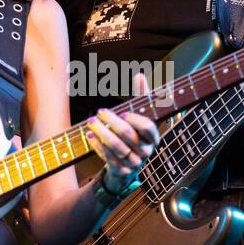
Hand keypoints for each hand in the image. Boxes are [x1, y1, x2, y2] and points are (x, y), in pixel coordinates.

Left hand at [86, 71, 160, 191]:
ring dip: (102, 133)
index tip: (122, 112)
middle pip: (128, 136)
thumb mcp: (139, 115)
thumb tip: (140, 74)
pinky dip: (97, 145)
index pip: (148, 128)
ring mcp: (133, 163)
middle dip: (112, 122)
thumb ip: (141, 96)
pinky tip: (89, 135)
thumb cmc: (134, 134)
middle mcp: (145, 151)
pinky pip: (108, 157)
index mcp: (153, 138)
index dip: (135, 120)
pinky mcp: (121, 170)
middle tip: (100, 112)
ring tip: (91, 121)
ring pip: (116, 147)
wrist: (128, 163)